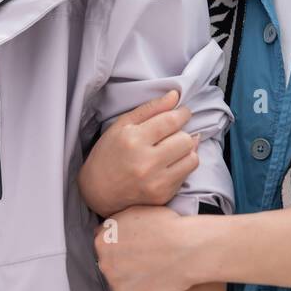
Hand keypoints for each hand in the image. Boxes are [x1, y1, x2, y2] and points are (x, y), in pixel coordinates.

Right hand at [78, 90, 201, 216]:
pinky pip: (187, 175)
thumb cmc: (109, 153)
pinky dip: (182, 166)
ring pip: (192, 158)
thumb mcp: (122, 125)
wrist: (98, 191)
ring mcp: (156, 182)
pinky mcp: (163, 195)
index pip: (171, 121)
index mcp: (133, 139)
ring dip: (187, 150)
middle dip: (183, 132)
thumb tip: (175, 95)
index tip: (183, 112)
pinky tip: (170, 163)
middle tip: (173, 132)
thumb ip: (151, 108)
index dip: (182, 113)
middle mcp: (146, 162)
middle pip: (185, 139)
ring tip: (174, 148)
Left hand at [94, 204, 196, 290]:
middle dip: (123, 266)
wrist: (188, 248)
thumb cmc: (168, 226)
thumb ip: (114, 223)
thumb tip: (105, 230)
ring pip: (117, 286)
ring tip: (153, 275)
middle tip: (147, 263)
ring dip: (130, 284)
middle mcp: (104, 262)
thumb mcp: (135, 211)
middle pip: (109, 267)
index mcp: (103, 240)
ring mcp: (114, 283)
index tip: (137, 251)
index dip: (122, 249)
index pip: (104, 248)